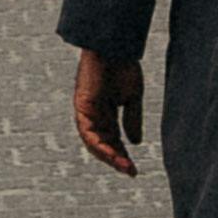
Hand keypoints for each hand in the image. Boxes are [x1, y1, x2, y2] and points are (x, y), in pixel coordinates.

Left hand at [72, 49, 143, 177]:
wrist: (115, 45)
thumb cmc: (123, 65)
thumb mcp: (132, 97)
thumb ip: (132, 119)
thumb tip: (135, 143)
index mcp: (106, 113)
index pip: (112, 140)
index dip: (122, 155)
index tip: (134, 170)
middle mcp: (94, 115)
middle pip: (103, 144)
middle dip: (116, 159)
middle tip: (130, 171)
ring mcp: (86, 111)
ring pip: (93, 142)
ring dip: (108, 156)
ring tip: (123, 166)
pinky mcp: (81, 106)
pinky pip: (87, 131)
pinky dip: (97, 143)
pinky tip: (111, 153)